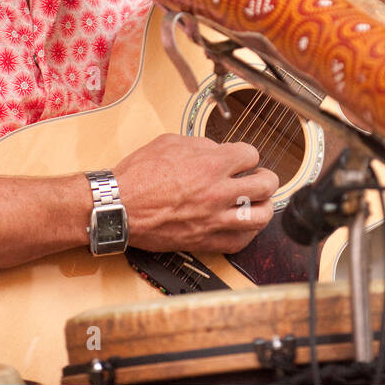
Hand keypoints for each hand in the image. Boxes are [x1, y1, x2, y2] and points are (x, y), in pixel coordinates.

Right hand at [112, 134, 277, 253]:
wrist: (118, 207)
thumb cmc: (138, 175)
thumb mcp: (170, 143)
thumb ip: (200, 144)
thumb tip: (217, 149)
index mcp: (210, 164)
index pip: (252, 155)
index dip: (248, 155)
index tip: (242, 160)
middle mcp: (218, 192)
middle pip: (266, 185)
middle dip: (266, 179)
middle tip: (260, 179)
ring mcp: (213, 219)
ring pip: (261, 216)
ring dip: (264, 207)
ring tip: (258, 203)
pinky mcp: (204, 240)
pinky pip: (239, 242)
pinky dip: (246, 233)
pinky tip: (242, 226)